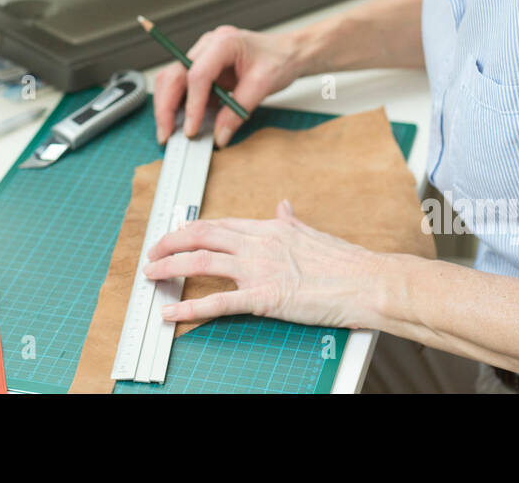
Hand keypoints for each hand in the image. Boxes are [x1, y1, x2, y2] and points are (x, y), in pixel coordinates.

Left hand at [142, 200, 384, 329]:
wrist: (368, 281)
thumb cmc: (347, 262)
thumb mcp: (312, 233)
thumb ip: (290, 221)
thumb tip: (282, 205)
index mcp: (269, 228)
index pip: (220, 224)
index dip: (192, 229)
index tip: (177, 235)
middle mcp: (259, 244)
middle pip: (202, 235)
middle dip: (171, 242)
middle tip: (153, 251)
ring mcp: (259, 269)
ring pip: (201, 261)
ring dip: (170, 267)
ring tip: (151, 274)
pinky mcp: (264, 297)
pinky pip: (218, 302)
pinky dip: (189, 308)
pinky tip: (170, 312)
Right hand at [152, 24, 300, 147]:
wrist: (288, 53)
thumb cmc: (279, 59)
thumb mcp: (263, 86)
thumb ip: (238, 112)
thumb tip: (219, 135)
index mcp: (223, 43)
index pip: (197, 74)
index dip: (191, 104)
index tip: (191, 130)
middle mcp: (207, 46)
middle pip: (174, 76)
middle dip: (166, 107)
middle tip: (166, 135)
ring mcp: (203, 56)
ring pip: (172, 80)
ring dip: (168, 106)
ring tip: (170, 132)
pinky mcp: (204, 69)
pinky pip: (184, 87)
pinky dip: (181, 106)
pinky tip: (186, 123)